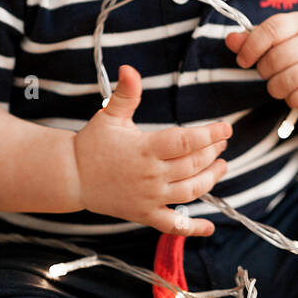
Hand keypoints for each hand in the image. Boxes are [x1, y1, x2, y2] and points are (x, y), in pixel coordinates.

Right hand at [72, 65, 230, 236]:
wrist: (72, 176)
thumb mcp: (109, 115)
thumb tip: (129, 69)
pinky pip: (174, 225)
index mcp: (145, 149)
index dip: (210, 134)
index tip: (225, 128)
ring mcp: (150, 197)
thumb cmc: (92, 144)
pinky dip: (194, 228)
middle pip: (193, 164)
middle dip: (213, 152)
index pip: (186, 141)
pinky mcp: (145, 214)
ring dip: (211, 179)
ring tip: (222, 166)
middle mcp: (151, 175)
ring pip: (191, 191)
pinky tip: (210, 227)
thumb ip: (125, 93)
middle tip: (222, 142)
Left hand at [225, 14, 297, 113]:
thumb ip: (250, 41)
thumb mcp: (273, 43)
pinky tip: (294, 97)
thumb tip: (231, 40)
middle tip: (268, 74)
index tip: (243, 61)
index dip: (252, 46)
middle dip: (265, 71)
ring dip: (277, 88)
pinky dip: (296, 99)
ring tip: (279, 86)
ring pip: (291, 78)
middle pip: (278, 57)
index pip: (272, 29)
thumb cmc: (294, 55)